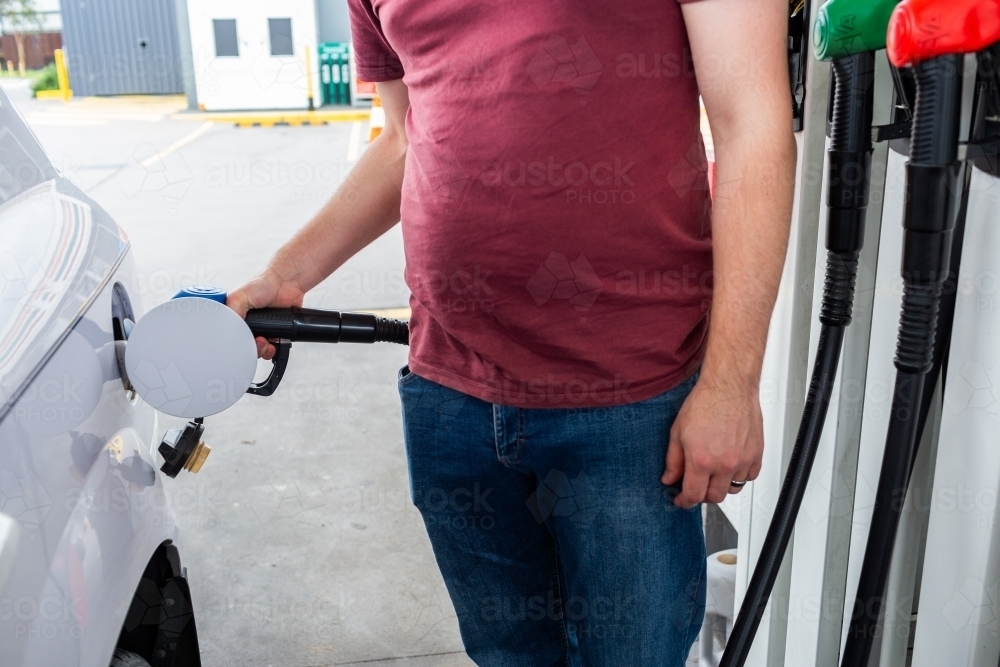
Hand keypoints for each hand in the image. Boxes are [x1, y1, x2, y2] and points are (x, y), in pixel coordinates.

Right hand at [227, 268, 305, 359]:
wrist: (286, 283)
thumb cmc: (263, 283)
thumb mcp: (239, 296)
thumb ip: (232, 312)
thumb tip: (229, 328)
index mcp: (236, 317)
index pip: (231, 337)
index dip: (235, 343)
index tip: (241, 341)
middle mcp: (249, 324)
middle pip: (245, 346)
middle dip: (250, 348)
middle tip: (257, 341)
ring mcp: (263, 329)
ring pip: (258, 349)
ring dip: (262, 350)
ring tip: (266, 343)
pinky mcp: (276, 332)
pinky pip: (274, 347)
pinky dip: (274, 349)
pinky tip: (274, 344)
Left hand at [662, 377, 763, 507]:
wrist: (729, 387)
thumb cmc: (705, 403)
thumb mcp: (678, 432)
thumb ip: (673, 460)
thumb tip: (669, 478)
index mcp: (701, 460)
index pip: (693, 495)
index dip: (684, 501)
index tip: (682, 500)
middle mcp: (724, 464)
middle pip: (714, 497)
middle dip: (702, 495)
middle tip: (696, 486)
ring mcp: (742, 461)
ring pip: (733, 489)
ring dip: (721, 486)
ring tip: (713, 474)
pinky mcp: (756, 455)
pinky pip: (749, 477)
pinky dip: (739, 476)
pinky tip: (730, 466)